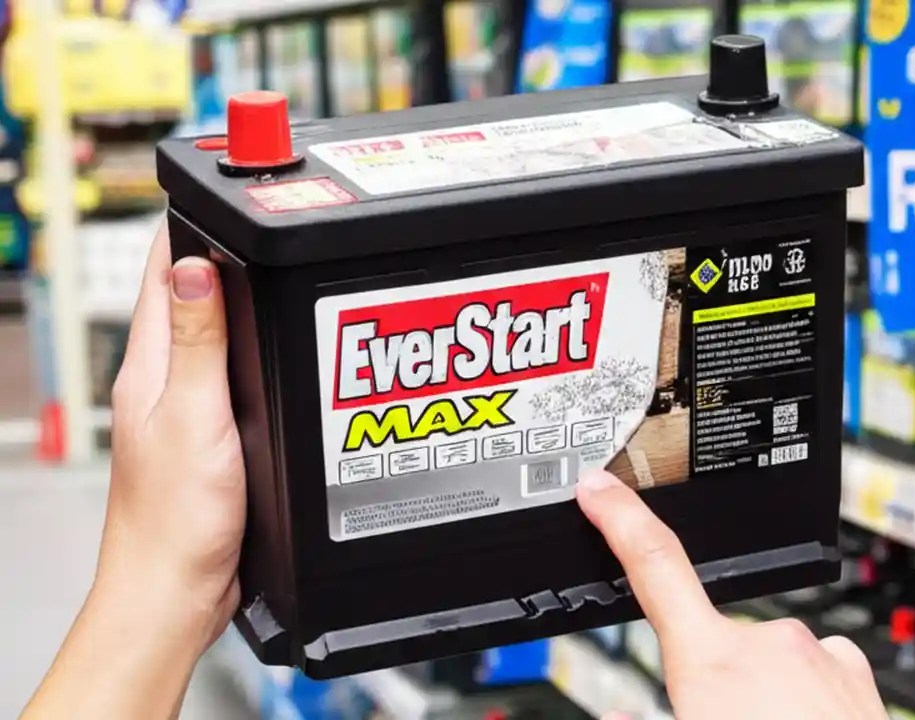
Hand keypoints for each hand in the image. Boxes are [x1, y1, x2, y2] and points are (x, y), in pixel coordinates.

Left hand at [100, 226, 243, 648]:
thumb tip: (193, 265)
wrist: (177, 591)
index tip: (223, 188)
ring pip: (215, 331)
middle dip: (224, 249)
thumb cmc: (177, 521)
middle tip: (266, 218)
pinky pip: (234, 372)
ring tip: (279, 267)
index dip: (190, 223)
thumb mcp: (195, 419)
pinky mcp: (212, 434)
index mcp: (149, 365)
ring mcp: (187, 406)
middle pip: (191, 292)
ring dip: (242, 296)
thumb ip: (197, 342)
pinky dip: (258, 347)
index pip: (161, 270)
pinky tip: (283, 351)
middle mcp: (162, 378)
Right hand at [576, 470, 887, 719]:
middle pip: (710, 644)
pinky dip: (799, 700)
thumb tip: (617, 717)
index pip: (653, 565)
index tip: (599, 488)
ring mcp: (817, 654)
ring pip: (761, 664)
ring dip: (756, 699)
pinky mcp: (854, 671)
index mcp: (710, 662)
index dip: (619, 518)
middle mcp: (767, 643)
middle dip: (707, 686)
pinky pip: (810, 671)